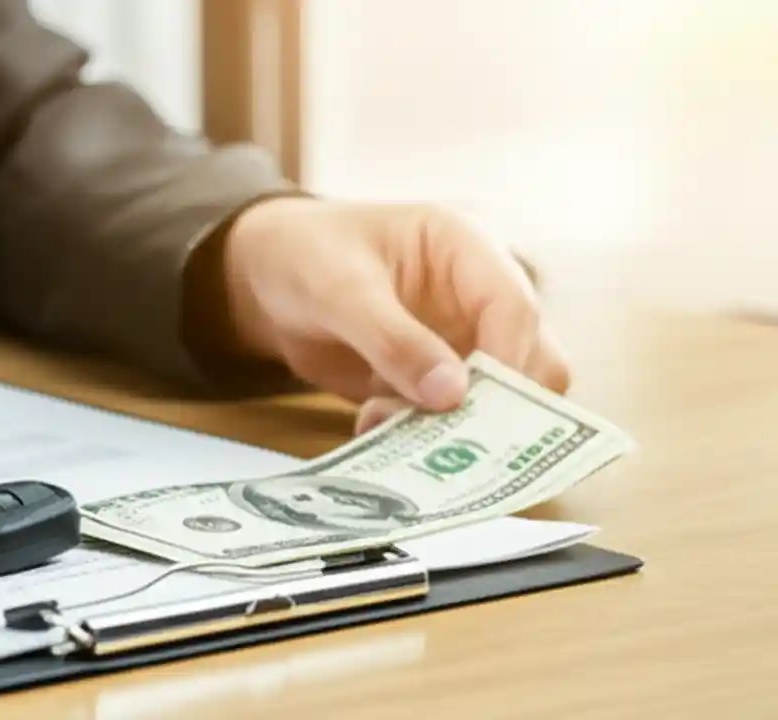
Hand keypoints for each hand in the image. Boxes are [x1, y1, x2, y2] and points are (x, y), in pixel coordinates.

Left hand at [215, 198, 569, 430]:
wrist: (262, 279)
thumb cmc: (304, 254)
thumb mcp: (339, 289)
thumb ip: (393, 339)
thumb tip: (452, 395)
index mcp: (467, 247)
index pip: (516, 307)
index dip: (508, 359)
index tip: (477, 405)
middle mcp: (477, 298)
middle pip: (532, 360)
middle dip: (498, 406)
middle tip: (454, 440)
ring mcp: (460, 342)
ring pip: (495, 401)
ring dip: (451, 427)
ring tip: (391, 429)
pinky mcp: (433, 382)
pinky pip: (447, 422)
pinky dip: (417, 436)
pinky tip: (370, 428)